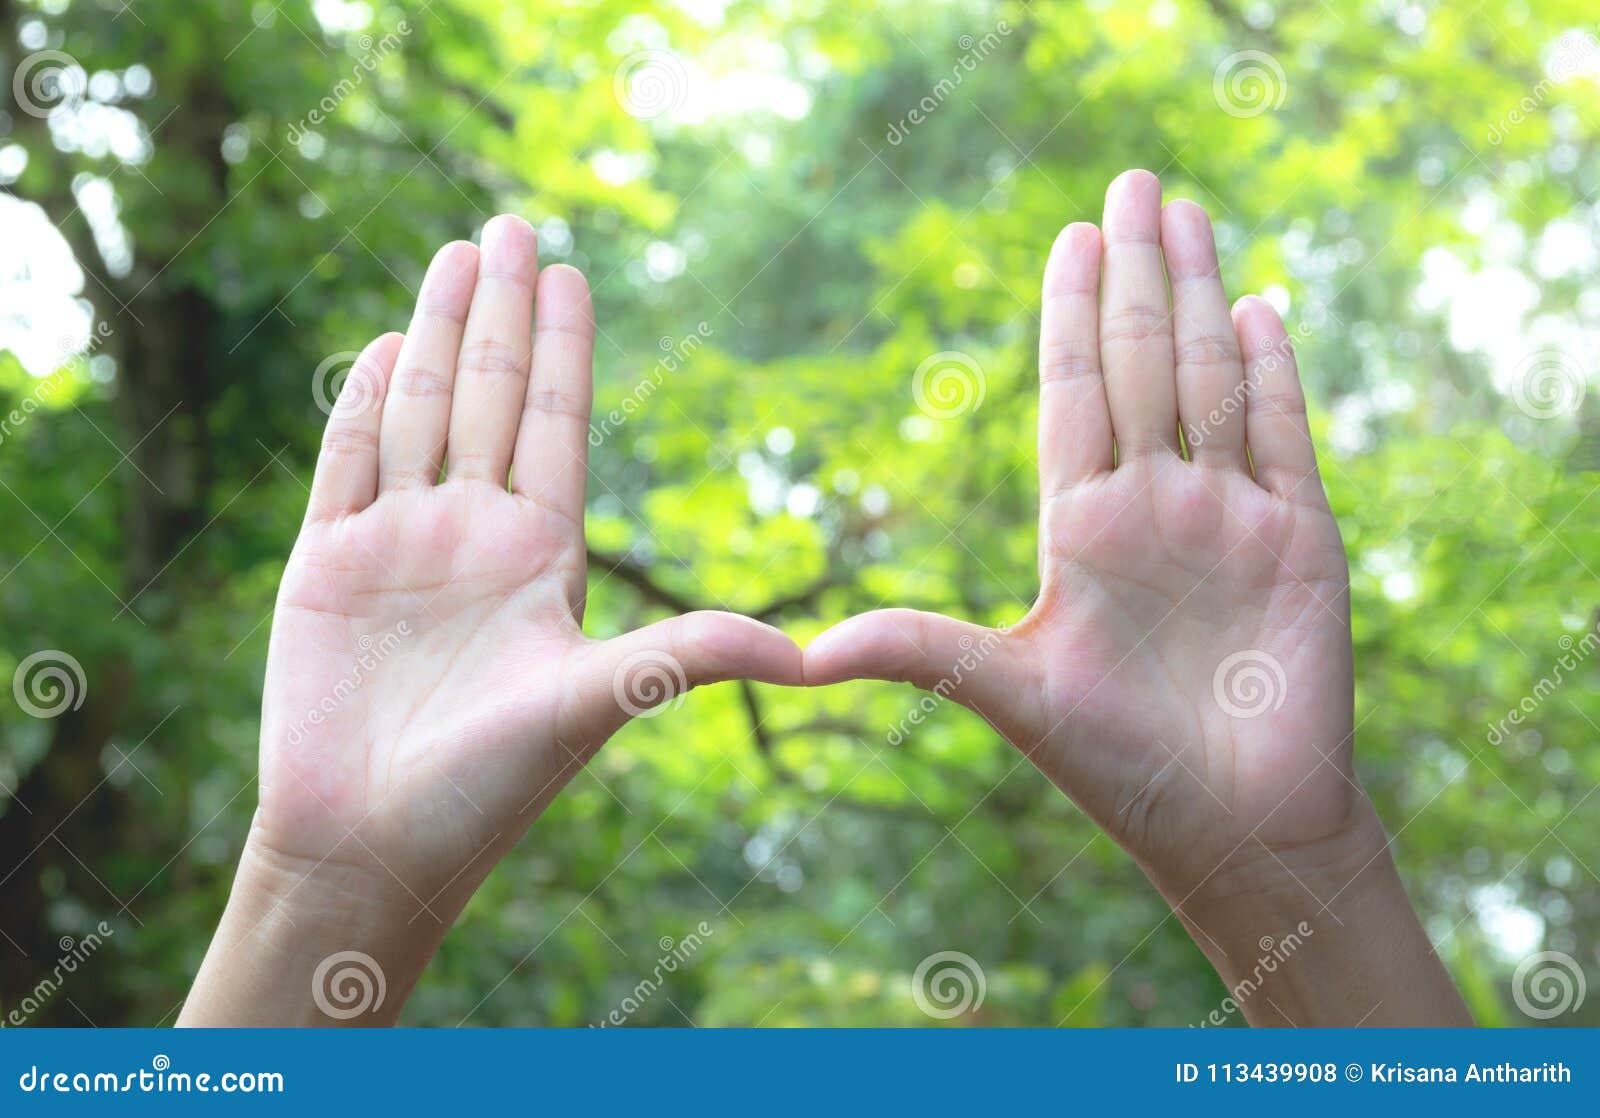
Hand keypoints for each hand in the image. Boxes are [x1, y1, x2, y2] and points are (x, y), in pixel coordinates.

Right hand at [182, 216, 800, 1024]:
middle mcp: (473, 538)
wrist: (372, 846)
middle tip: (514, 224)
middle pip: (489, 398)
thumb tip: (812, 657)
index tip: (572, 274)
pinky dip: (360, 405)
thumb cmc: (488, 788)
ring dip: (434, 335)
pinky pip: (345, 465)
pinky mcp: (325, 568)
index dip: (561, 348)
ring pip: (419, 413)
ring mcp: (399, 546)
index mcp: (542, 557)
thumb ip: (689, 655)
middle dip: (499, 311)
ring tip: (454, 259)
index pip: (555, 424)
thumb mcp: (598, 702)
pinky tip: (380, 350)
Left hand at [806, 171, 1468, 1024]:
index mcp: (1081, 529)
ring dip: (1198, 296)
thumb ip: (919, 653)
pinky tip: (1256, 308)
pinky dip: (1274, 372)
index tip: (1070, 236)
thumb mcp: (1006, 695)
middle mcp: (1153, 507)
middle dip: (1137, 272)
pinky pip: (1284, 436)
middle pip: (1143, 364)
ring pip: (1209, 381)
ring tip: (1187, 217)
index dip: (1072, 313)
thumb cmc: (1116, 770)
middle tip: (1133, 181)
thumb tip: (805, 656)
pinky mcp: (1301, 541)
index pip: (1075, 393)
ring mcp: (1228, 518)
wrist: (1232, 827)